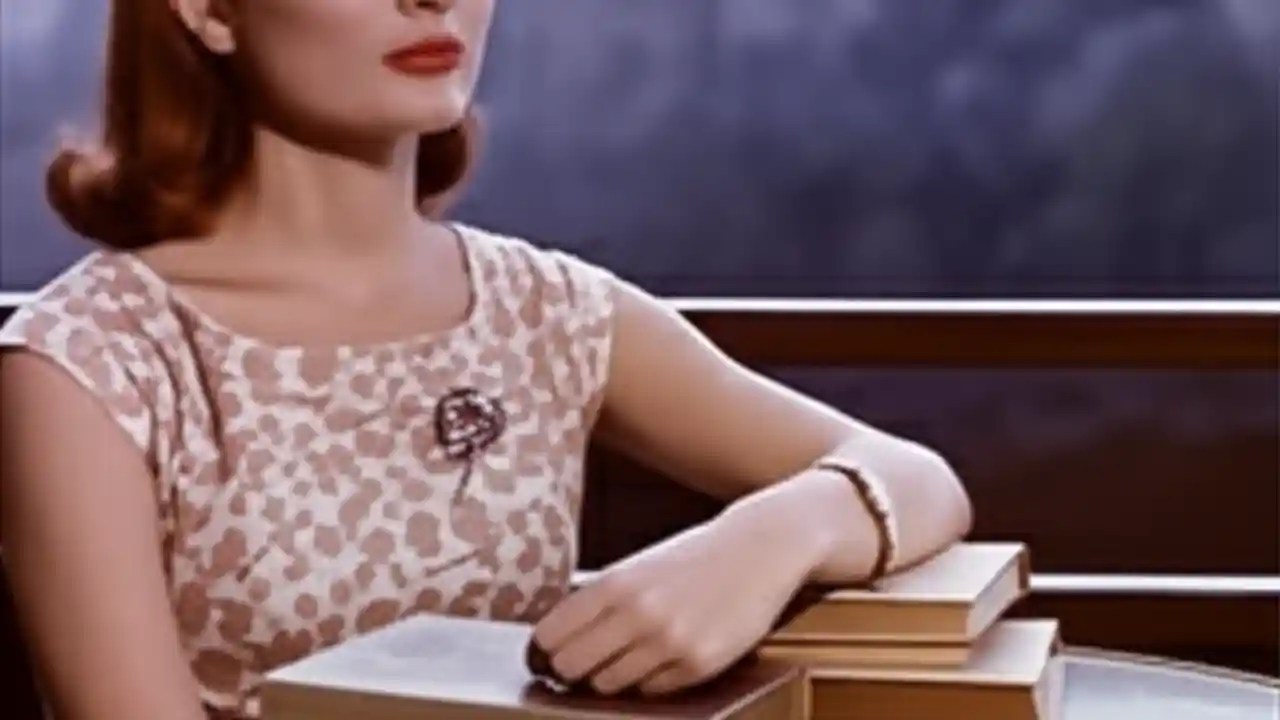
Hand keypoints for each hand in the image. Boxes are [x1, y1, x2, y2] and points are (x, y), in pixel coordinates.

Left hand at [530, 506, 826, 695]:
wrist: (759, 549)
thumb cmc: (692, 558)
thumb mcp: (637, 567)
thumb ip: (599, 600)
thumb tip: (553, 643)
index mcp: (615, 584)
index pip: (551, 636)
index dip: (544, 650)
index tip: (547, 655)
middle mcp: (638, 614)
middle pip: (571, 667)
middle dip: (572, 669)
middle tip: (583, 663)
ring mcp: (669, 642)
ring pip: (606, 685)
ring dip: (611, 675)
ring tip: (631, 653)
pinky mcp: (698, 665)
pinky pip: (649, 691)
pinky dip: (649, 680)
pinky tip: (665, 654)